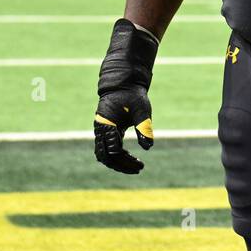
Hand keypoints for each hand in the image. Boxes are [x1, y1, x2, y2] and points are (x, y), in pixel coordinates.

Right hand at [94, 18, 159, 174]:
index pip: (113, 150)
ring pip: (104, 154)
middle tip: (138, 168)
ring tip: (135, 166)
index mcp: (107, 124)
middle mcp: (101, 129)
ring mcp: (101, 130)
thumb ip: (144, 127)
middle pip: (106, 156)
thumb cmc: (133, 95)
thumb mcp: (142, 109)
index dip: (126, 161)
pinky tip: (130, 158)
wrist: (123, 82)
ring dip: (118, 162)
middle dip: (121, 165)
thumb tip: (148, 146)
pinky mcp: (105, 130)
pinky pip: (106, 148)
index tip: (140, 165)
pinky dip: (117, 156)